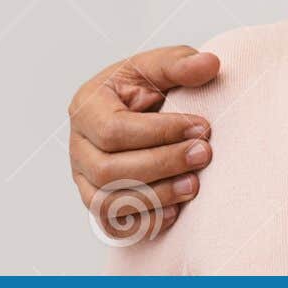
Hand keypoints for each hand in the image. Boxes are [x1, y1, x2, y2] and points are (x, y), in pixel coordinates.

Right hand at [68, 46, 219, 240]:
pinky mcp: (98, 202)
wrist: (141, 112)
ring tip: (194, 185)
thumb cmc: (147, 86)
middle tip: (204, 154)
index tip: (202, 127)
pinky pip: (112, 224)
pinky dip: (143, 222)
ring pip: (107, 202)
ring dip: (155, 196)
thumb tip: (209, 64)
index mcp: (87, 107)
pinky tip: (175, 211)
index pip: (114, 129)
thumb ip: (181, 63)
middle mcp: (78, 147)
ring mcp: (83, 179)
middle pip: (109, 170)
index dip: (160, 132)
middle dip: (162, 164)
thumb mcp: (160, 66)